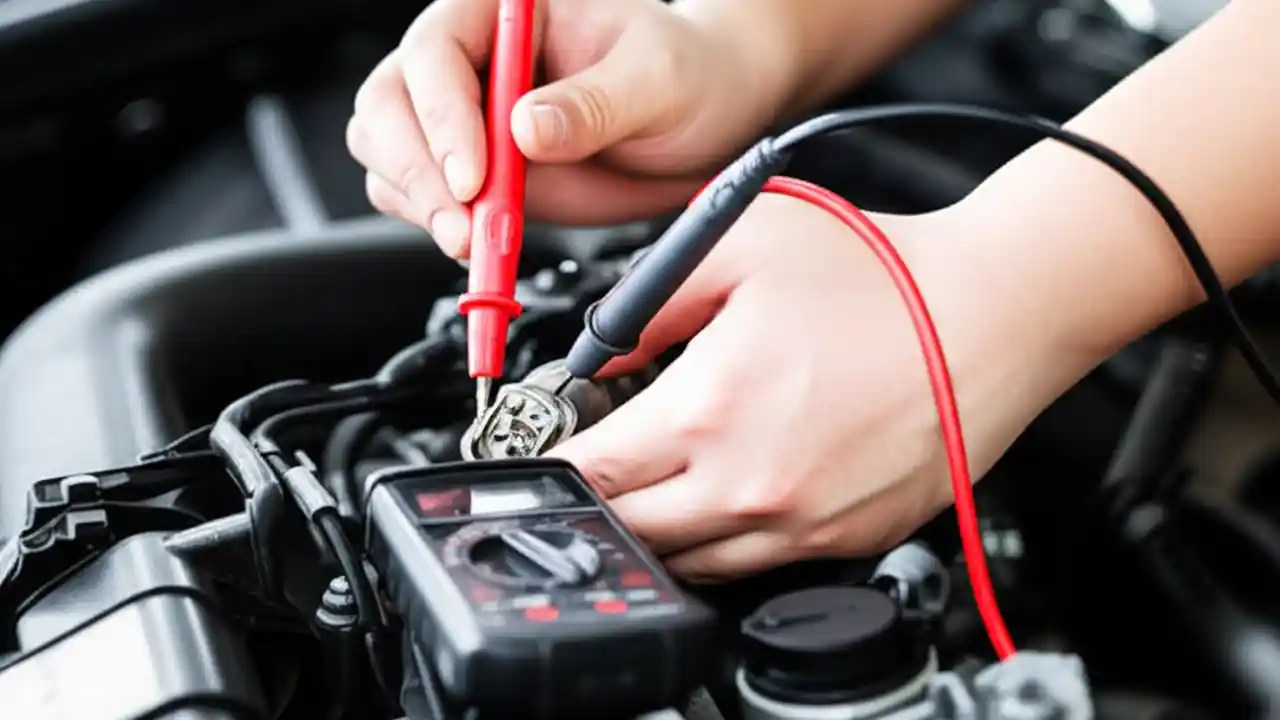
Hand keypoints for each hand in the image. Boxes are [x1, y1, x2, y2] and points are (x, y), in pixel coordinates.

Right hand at [346, 0, 792, 257]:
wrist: (709, 121)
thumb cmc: (689, 76)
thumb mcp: (658, 81)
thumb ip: (594, 104)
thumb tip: (527, 129)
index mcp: (505, 12)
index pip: (437, 51)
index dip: (443, 116)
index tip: (475, 177)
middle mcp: (471, 58)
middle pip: (390, 103)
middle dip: (417, 171)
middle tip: (464, 229)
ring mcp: (465, 117)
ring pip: (388, 152)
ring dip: (420, 204)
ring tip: (478, 243)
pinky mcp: (472, 171)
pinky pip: (418, 195)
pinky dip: (432, 224)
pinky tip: (478, 242)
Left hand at [546, 194, 1094, 580]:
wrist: (993, 310)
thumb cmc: (882, 273)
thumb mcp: (738, 244)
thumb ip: (646, 299)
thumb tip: (600, 348)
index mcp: (708, 412)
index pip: (592, 472)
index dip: (557, 463)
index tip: (554, 451)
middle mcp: (750, 486)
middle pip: (630, 530)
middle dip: (601, 502)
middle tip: (604, 463)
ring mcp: (802, 524)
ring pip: (691, 560)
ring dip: (661, 525)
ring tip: (666, 475)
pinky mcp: (847, 538)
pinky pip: (758, 562)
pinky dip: (728, 535)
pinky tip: (737, 484)